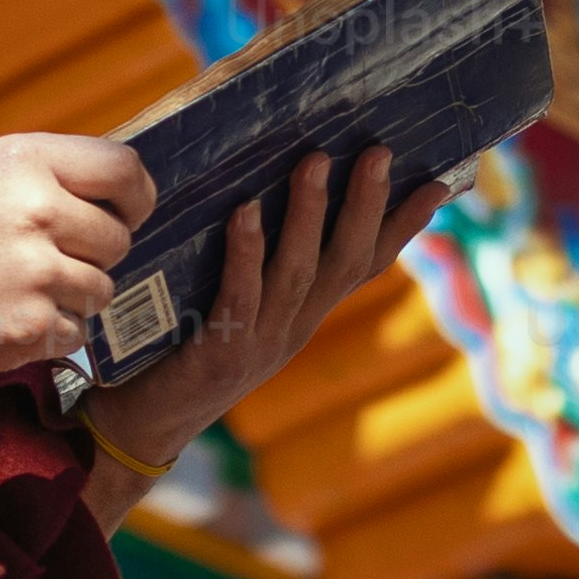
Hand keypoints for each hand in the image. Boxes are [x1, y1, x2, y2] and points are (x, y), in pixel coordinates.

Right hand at [0, 132, 153, 395]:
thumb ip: (40, 171)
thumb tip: (114, 187)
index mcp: (23, 161)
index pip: (124, 168)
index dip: (136, 197)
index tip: (127, 215)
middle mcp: (34, 210)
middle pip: (118, 238)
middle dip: (92, 255)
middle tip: (42, 263)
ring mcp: (32, 272)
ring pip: (101, 290)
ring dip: (69, 298)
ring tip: (14, 292)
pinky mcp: (26, 327)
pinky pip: (75, 333)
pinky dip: (48, 334)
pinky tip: (2, 320)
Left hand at [78, 146, 451, 496]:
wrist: (140, 426)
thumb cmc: (177, 348)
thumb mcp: (231, 305)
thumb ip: (254, 260)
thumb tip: (259, 179)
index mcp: (303, 316)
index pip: (363, 265)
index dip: (401, 228)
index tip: (437, 184)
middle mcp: (293, 330)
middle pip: (343, 263)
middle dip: (367, 207)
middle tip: (380, 152)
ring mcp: (260, 344)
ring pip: (298, 273)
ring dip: (310, 216)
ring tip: (316, 161)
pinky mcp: (219, 354)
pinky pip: (239, 296)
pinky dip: (246, 253)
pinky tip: (246, 211)